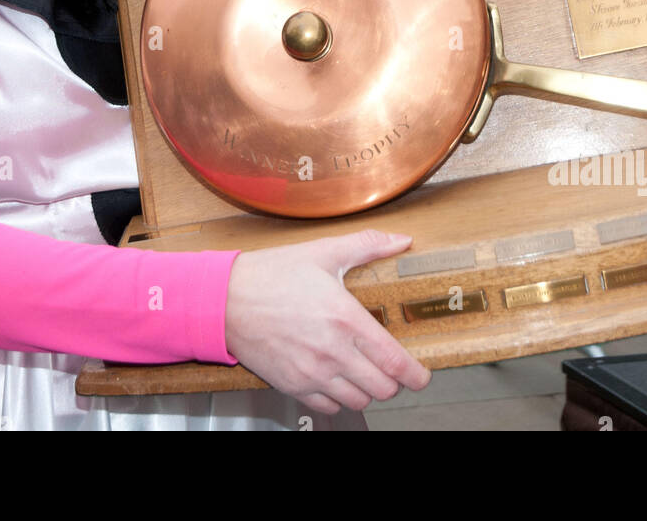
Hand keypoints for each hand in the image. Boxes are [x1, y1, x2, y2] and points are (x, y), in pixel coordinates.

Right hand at [225, 229, 431, 416]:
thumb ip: (368, 245)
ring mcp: (311, 372)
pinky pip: (328, 407)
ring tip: (363, 372)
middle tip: (390, 368)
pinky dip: (338, 399)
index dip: (416, 374)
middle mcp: (332, 352)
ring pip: (358, 401)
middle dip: (393, 381)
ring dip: (366, 390)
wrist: (223, 299)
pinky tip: (336, 379)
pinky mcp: (292, 385)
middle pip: (382, 388)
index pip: (394, 362)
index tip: (422, 375)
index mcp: (346, 319)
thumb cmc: (272, 274)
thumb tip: (402, 240)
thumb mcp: (323, 252)